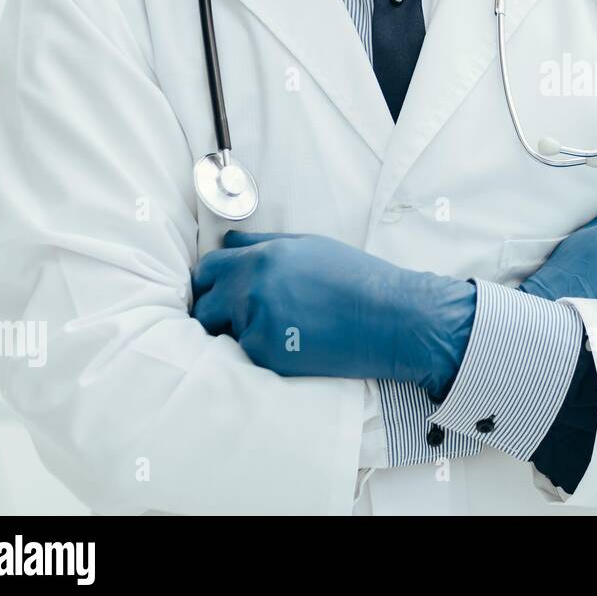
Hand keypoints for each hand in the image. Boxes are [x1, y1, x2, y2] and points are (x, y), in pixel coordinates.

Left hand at [190, 231, 475, 395]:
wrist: (392, 317)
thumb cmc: (355, 277)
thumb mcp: (310, 246)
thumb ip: (262, 243)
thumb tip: (227, 240)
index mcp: (261, 258)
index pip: (206, 269)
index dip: (208, 282)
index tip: (216, 290)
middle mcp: (252, 289)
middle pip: (204, 306)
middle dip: (215, 312)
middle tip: (240, 317)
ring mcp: (258, 323)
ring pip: (226, 334)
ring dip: (241, 333)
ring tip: (279, 329)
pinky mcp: (268, 355)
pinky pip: (248, 355)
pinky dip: (264, 351)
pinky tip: (295, 343)